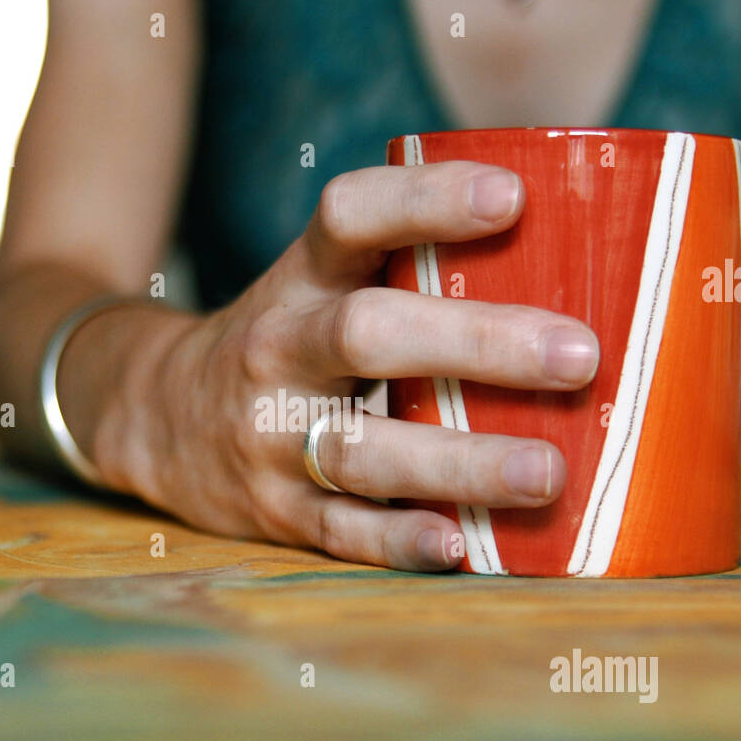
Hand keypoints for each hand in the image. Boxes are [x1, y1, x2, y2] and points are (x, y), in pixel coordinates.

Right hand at [94, 161, 600, 570]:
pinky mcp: (277, 512)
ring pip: (364, 449)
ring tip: (547, 472)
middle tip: (578, 355)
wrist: (161, 417)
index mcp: (301, 280)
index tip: (511, 195)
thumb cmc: (289, 341)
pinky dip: (400, 541)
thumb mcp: (322, 286)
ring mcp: (272, 437)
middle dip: (476, 344)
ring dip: (459, 462)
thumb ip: (410, 273)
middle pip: (369, 335)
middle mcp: (280, 350)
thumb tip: (574, 262)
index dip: (425, 201)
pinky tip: (460, 545)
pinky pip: (342, 531)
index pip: (349, 217)